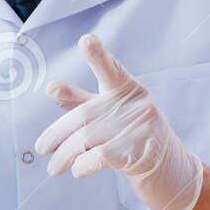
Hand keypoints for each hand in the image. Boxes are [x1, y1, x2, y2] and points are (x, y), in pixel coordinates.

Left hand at [37, 35, 204, 209]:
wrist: (168, 169)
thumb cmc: (132, 136)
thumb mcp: (110, 114)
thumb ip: (82, 102)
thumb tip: (52, 88)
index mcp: (128, 90)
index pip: (111, 71)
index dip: (98, 56)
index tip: (85, 39)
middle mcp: (136, 105)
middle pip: (85, 115)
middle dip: (58, 133)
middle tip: (41, 148)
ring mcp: (140, 128)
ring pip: (88, 139)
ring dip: (65, 155)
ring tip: (54, 168)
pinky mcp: (141, 153)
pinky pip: (100, 156)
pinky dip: (83, 164)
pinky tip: (77, 169)